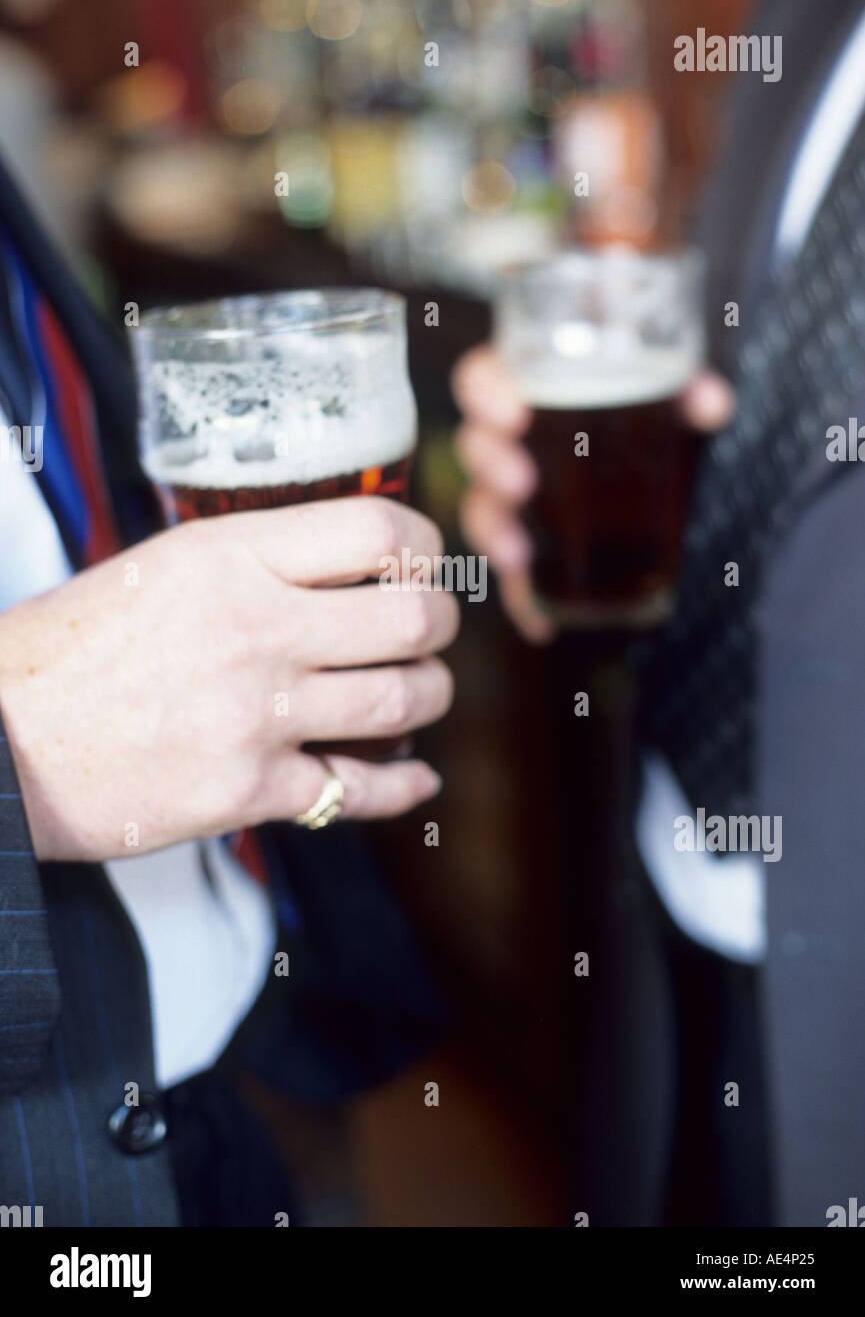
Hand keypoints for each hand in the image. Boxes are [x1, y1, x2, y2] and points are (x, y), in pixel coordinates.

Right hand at [0, 497, 458, 859]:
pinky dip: (402, 788)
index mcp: (228, 557)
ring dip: (429, 696)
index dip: (423, 542)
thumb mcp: (158, 568)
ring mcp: (255, 715)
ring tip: (418, 692)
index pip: (376, 528)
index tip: (423, 559)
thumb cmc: (68, 650)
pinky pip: (360, 791)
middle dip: (440, 623)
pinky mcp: (246, 792)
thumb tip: (348, 566)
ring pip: (402, 701)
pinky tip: (415, 780)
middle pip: (412, 617)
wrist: (1, 743)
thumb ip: (253, 563)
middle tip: (430, 629)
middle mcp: (254, 629)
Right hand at [453, 345, 735, 641]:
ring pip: (482, 511)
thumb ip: (686, 393)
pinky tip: (540, 625)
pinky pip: (513, 576)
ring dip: (493, 532)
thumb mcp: (666, 401)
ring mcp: (512, 500)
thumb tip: (710, 403)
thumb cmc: (639, 418)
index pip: (483, 379)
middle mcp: (509, 444)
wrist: (653, 476)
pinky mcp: (528, 548)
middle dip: (490, 465)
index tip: (514, 414)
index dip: (485, 392)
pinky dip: (524, 600)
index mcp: (528, 391)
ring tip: (517, 553)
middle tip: (521, 481)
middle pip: (475, 446)